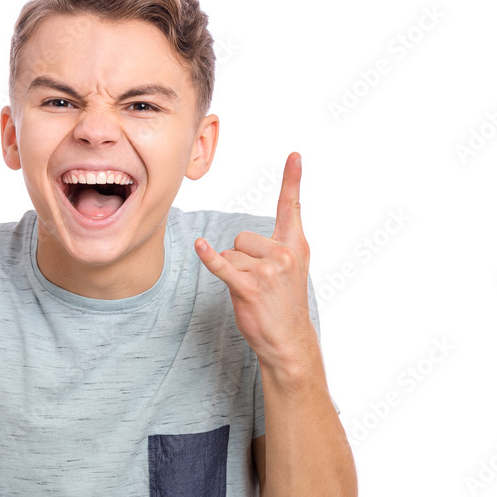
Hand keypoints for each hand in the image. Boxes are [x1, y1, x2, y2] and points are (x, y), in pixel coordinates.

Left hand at [195, 152, 314, 370]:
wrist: (288, 341)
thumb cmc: (284, 304)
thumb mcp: (292, 270)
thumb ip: (277, 247)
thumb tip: (244, 240)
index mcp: (296, 246)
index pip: (292, 207)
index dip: (292, 180)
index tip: (294, 155)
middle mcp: (284, 254)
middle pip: (242, 236)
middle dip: (242, 257)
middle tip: (259, 282)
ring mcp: (267, 271)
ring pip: (231, 254)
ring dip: (234, 272)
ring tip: (252, 292)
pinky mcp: (248, 287)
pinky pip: (223, 265)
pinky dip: (210, 258)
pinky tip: (200, 246)